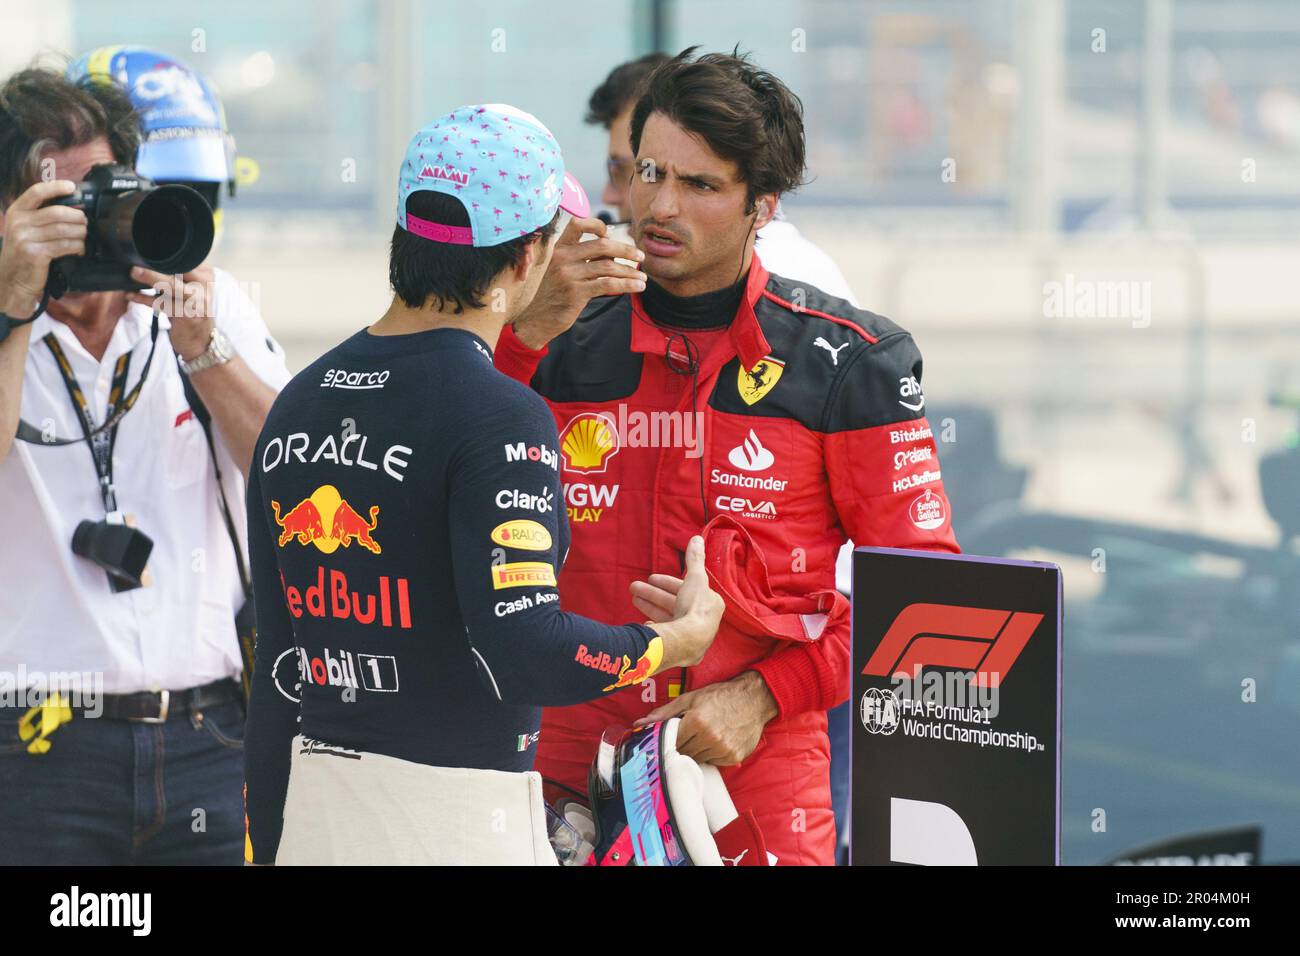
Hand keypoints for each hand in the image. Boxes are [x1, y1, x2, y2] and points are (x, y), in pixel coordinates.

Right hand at [0, 180, 85, 314]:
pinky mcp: (35, 253)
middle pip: (57, 212)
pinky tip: (81, 249)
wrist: (12, 279)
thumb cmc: (25, 252)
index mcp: (17, 211)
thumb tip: (72, 206)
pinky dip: (78, 246)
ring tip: (84, 236)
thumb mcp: (25, 229)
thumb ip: (41, 216)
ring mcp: (25, 238)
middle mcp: (19, 222)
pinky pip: (64, 245)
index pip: (36, 192)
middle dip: (77, 217)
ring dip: (80, 233)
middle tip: (86, 222)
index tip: (72, 187)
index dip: (56, 187)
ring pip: (63, 229)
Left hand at [128, 264, 215, 360]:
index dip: (165, 258)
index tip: (146, 256)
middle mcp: (204, 288)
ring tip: (132, 276)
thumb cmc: (192, 313)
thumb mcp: (192, 291)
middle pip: (179, 272)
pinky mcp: (187, 315)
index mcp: (206, 277)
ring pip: (170, 287)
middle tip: (135, 266)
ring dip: (149, 281)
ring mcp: (198, 302)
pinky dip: (144, 299)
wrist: (200, 342)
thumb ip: (180, 277)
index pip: (185, 261)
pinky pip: (161, 304)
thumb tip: (150, 262)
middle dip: (156, 268)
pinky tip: (131, 296)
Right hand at [510, 215, 645, 349]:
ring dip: (630, 271)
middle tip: (640, 256)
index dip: (598, 225)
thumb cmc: (553, 294)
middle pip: (601, 245)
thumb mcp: (561, 271)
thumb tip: (614, 249)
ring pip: (608, 266)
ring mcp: (569, 275)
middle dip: (626, 249)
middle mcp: (562, 258)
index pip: (578, 224)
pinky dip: (627, 285)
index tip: (611, 235)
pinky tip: (638, 287)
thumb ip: (582, 258)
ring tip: (643, 277)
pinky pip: (608, 284)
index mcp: (558, 248)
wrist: (535, 320)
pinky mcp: (576, 292)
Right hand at [630, 535, 723, 669]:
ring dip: (648, 607)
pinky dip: (654, 628)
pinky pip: (666, 637)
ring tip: (633, 598)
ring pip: (666, 619)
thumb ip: (695, 559)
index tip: (651, 578)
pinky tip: (645, 624)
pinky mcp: (680, 651)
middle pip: (673, 605)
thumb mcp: (695, 578)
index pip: (686, 590)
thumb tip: (697, 538)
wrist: (687, 640)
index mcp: (710, 606)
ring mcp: (691, 639)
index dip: (667, 583)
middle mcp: (703, 623)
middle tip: (633, 588)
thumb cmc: (694, 607)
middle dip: (652, 595)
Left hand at [635, 671, 777, 765]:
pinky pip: (714, 762)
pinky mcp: (733, 756)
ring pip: (698, 759)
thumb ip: (665, 713)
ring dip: (696, 751)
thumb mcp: (691, 699)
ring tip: (701, 737)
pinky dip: (711, 754)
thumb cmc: (720, 696)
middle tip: (684, 738)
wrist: (754, 698)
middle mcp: (709, 738)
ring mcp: (723, 749)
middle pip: (683, 753)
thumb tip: (641, 723)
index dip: (667, 742)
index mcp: (696, 722)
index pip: (671, 742)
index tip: (665, 742)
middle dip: (680, 747)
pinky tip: (715, 741)